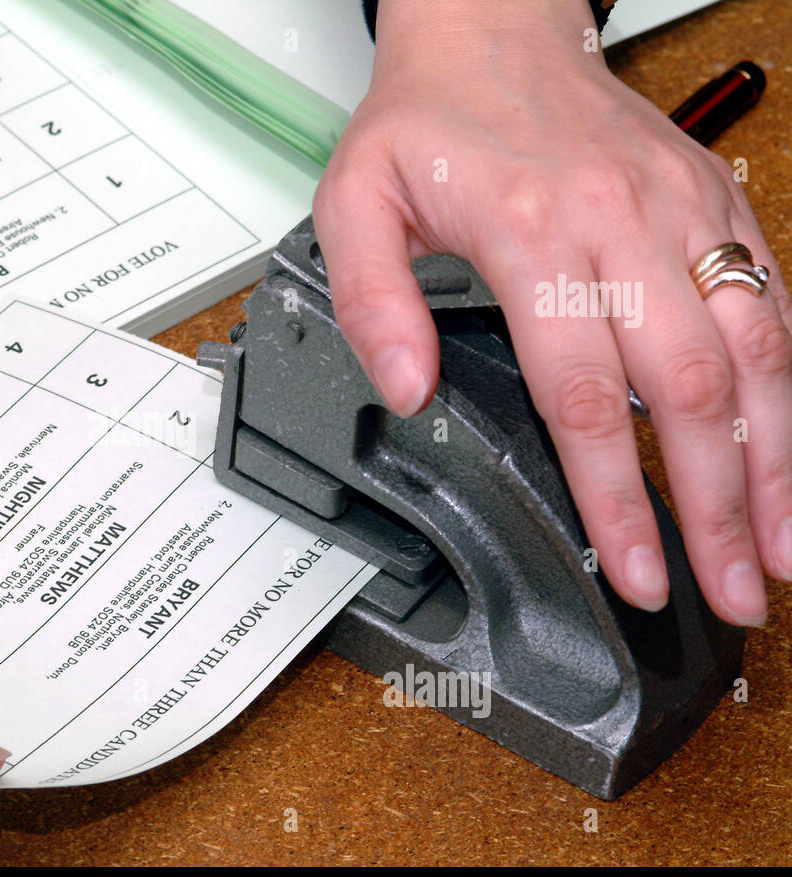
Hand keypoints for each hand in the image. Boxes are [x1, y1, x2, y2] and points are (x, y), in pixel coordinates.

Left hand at [313, 0, 790, 624]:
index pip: (588, 396)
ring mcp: (684, 212)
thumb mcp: (355, 202)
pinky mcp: (714, 202)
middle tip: (731, 593)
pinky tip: (789, 450)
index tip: (637, 570)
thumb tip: (406, 390)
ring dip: (780, 461)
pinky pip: (772, 300)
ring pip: (758, 352)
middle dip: (720, 506)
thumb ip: (370, 302)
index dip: (618, 498)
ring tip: (782, 550)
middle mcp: (626, 226)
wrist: (492, 31)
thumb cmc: (428, 118)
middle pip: (694, 391)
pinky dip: (790, 385)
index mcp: (537, 233)